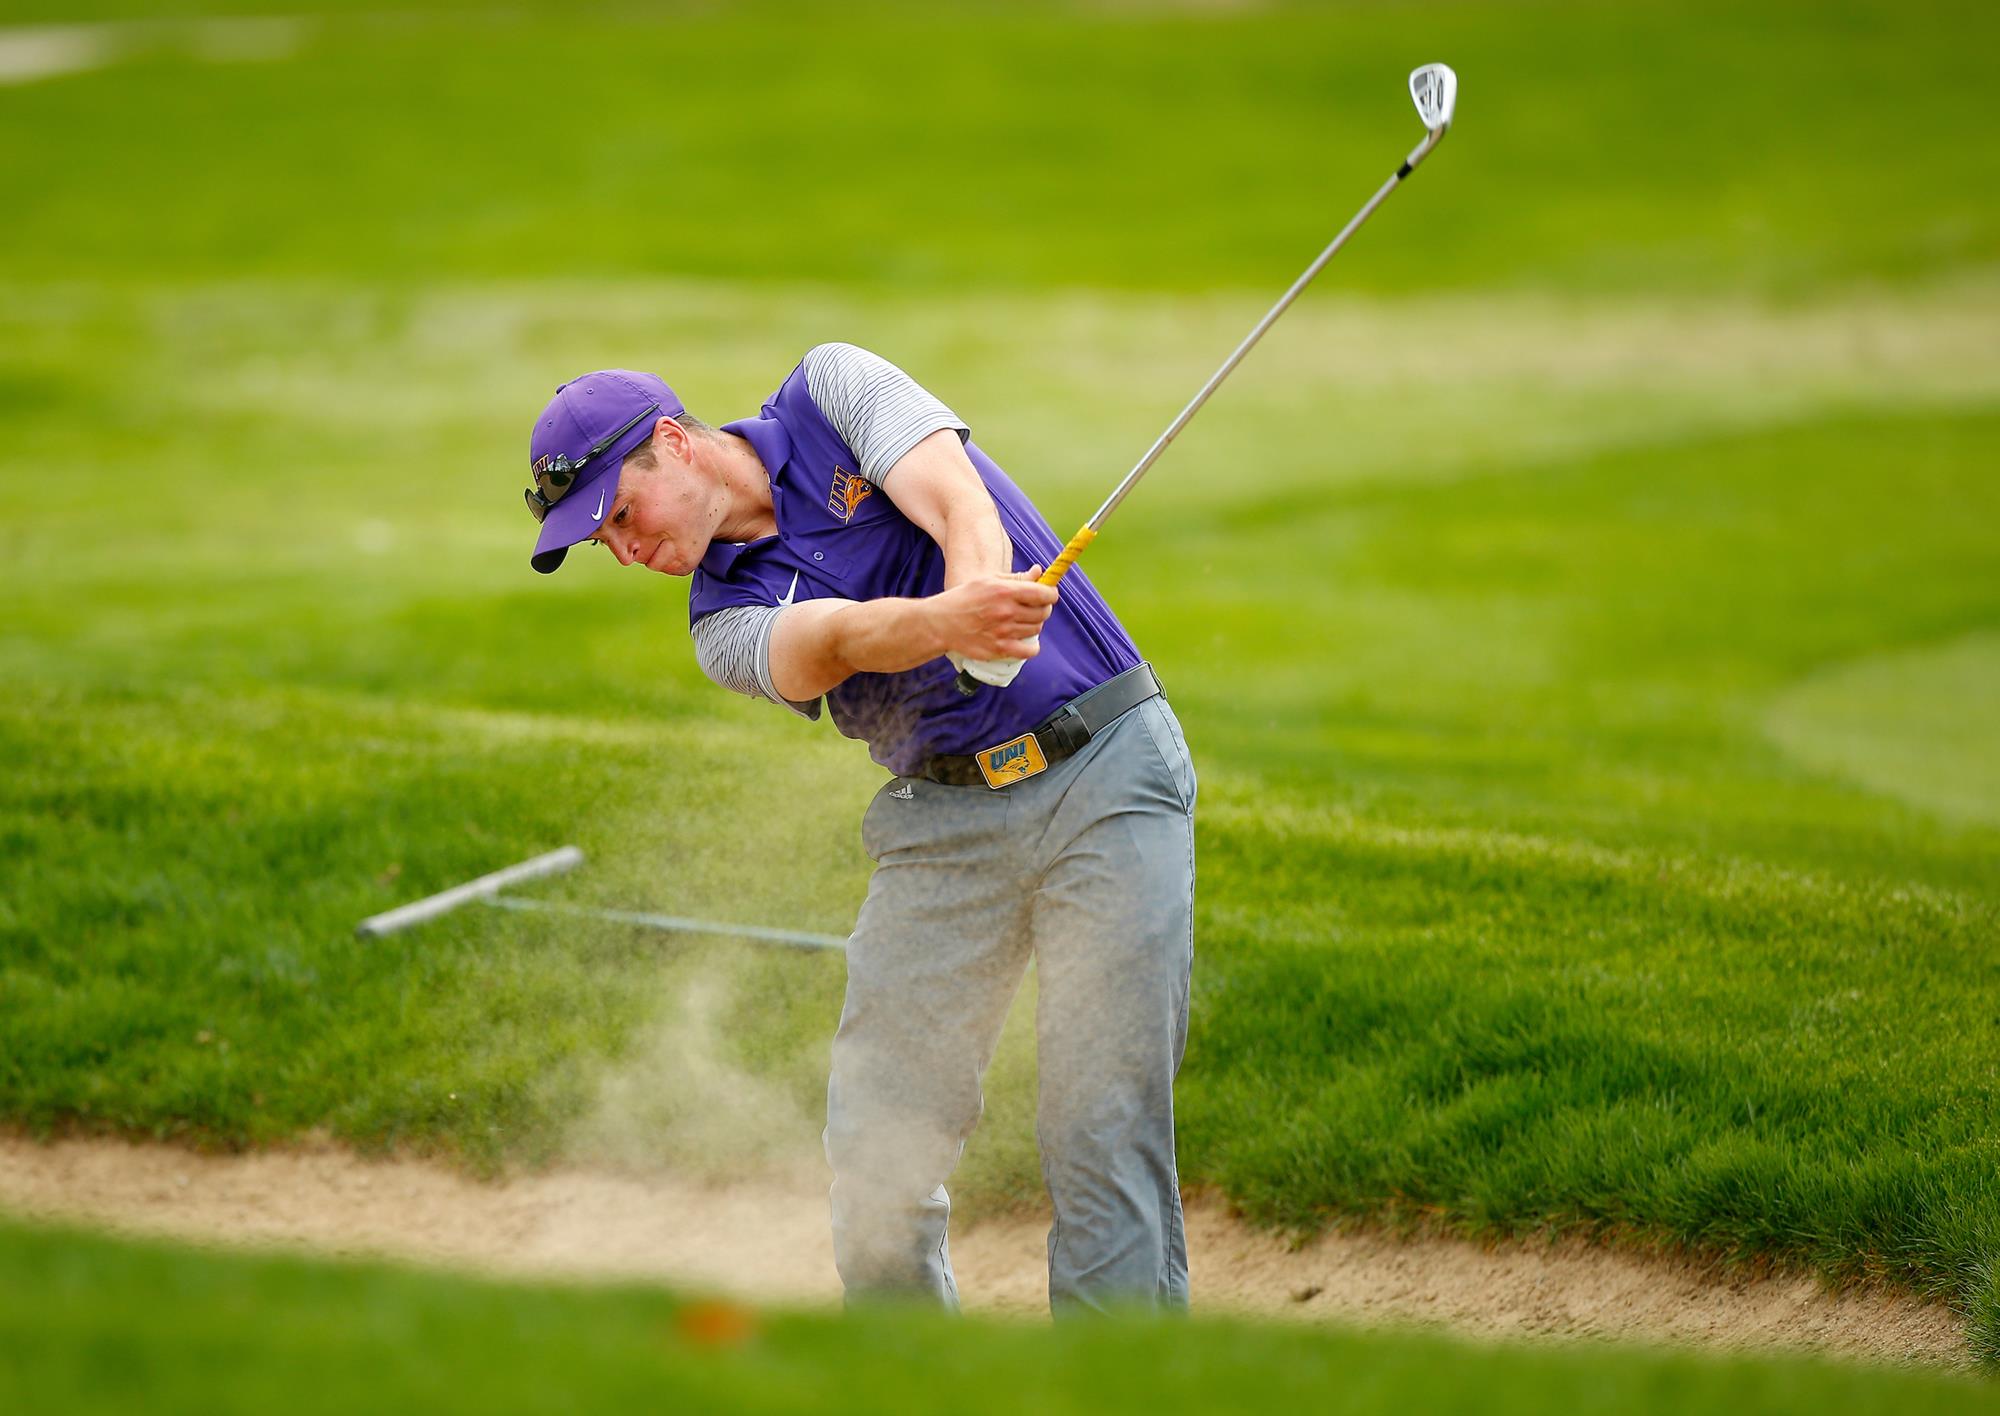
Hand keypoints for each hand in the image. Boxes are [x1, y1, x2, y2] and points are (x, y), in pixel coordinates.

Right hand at [930, 565, 1055, 662]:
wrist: (941, 623)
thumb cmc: (965, 598)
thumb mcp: (988, 581)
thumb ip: (1016, 578)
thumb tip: (1040, 572)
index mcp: (1004, 590)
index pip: (1044, 594)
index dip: (1051, 594)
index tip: (1048, 595)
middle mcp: (1006, 611)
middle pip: (1043, 613)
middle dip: (1042, 609)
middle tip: (1033, 609)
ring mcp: (1003, 631)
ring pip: (1036, 629)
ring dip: (1033, 625)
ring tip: (1020, 622)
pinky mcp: (999, 649)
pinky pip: (1030, 651)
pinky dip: (1031, 647)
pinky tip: (1022, 640)